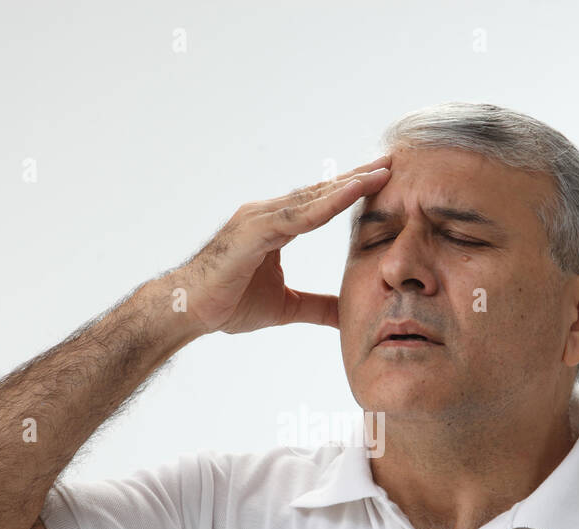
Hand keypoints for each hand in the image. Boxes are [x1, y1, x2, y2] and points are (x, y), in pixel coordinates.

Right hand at [164, 155, 391, 335]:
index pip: (321, 204)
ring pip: (311, 198)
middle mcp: (268, 215)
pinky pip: (296, 216)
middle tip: (392, 164)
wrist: (186, 310)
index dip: (351, 193)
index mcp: (276, 227)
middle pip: (320, 192)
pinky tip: (350, 193)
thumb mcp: (286, 307)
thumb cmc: (227, 303)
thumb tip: (349, 314)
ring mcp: (258, 219)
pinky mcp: (251, 231)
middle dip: (357, 178)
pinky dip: (325, 205)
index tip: (384, 182)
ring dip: (347, 185)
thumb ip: (317, 306)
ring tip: (380, 173)